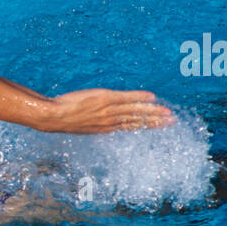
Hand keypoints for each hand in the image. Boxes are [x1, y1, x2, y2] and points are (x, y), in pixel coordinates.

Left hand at [44, 89, 175, 133]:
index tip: (159, 125)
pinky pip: (126, 98)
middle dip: (155, 121)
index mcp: (105, 128)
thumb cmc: (63, 120)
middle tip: (173, 121)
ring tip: (168, 113)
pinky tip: (151, 97)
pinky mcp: (105, 99)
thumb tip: (99, 121)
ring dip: (153, 111)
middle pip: (137, 120)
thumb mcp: (82, 125)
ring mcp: (108, 110)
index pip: (130, 126)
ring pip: (135, 111)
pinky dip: (138, 97)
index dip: (145, 125)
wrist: (53, 117)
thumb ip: (95, 122)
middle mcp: (110, 120)